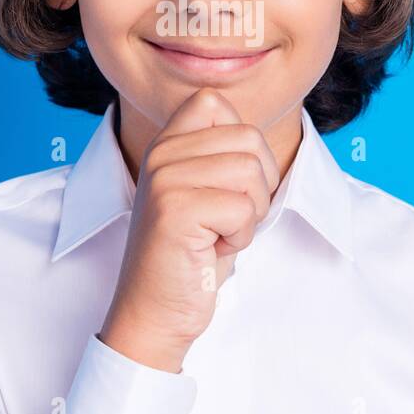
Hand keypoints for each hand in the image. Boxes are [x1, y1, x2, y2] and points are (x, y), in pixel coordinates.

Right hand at [98, 88, 280, 372]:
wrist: (155, 313)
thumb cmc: (192, 257)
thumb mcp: (206, 193)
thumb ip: (220, 156)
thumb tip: (254, 134)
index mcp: (166, 144)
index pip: (214, 101)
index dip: (243, 143)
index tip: (227, 185)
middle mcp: (160, 154)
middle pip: (248, 138)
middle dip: (258, 186)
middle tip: (227, 219)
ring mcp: (165, 179)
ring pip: (251, 172)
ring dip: (250, 213)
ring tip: (218, 233)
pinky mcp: (175, 209)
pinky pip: (243, 208)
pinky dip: (241, 236)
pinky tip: (211, 249)